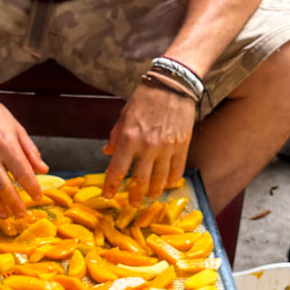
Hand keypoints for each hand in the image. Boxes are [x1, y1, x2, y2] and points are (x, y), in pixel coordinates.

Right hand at [0, 85, 46, 216]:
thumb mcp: (17, 127)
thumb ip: (30, 150)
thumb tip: (43, 169)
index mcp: (6, 145)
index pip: (22, 172)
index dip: (32, 187)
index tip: (38, 196)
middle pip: (3, 187)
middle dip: (15, 203)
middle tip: (22, 214)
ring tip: (6, 215)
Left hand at [101, 83, 194, 204]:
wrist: (173, 85)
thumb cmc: (145, 98)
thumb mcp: (124, 115)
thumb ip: (116, 136)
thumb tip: (107, 152)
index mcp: (129, 138)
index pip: (117, 170)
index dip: (111, 186)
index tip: (109, 194)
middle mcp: (147, 147)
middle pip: (139, 181)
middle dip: (134, 196)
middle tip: (132, 203)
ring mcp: (167, 148)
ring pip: (160, 180)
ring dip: (154, 191)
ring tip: (150, 196)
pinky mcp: (182, 146)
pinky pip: (177, 170)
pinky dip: (172, 180)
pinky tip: (168, 185)